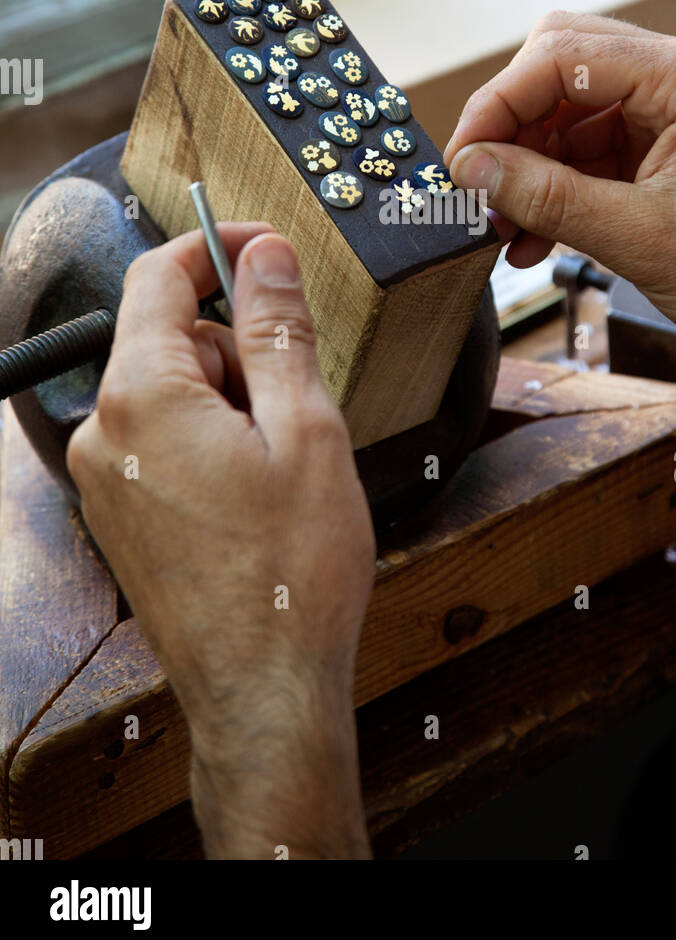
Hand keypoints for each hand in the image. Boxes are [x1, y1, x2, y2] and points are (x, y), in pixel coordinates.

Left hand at [67, 225, 374, 858]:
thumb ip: (278, 329)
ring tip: (282, 469)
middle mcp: (105, 431)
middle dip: (239, 350)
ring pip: (174, 392)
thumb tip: (265, 256)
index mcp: (143, 397)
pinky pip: (165, 440)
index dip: (215, 248)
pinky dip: (213, 441)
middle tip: (299, 408)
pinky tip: (256, 494)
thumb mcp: (306, 429)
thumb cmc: (291, 573)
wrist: (263, 691)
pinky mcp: (119, 513)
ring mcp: (105, 477)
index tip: (264, 247)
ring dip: (233, 402)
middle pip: (172, 338)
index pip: (158, 277)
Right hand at [445, 12, 675, 388]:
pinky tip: (536, 234)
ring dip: (532, 167)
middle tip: (479, 186)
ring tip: (505, 228)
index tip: (463, 158)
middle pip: (565, 69)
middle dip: (512, 129)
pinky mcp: (673, 146)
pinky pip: (596, 148)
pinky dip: (561, 186)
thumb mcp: (641, 240)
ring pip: (574, 113)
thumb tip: (475, 169)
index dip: (500, 103)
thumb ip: (550, 197)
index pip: (565, 54)